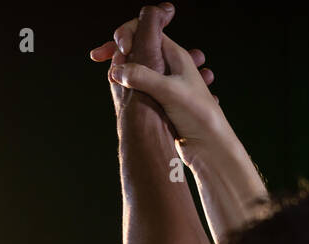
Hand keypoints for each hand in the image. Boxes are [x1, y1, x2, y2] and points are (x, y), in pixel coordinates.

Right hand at [89, 3, 215, 125]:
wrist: (211, 148)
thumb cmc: (199, 117)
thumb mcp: (170, 92)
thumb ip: (143, 77)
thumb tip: (117, 70)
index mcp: (176, 56)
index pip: (146, 30)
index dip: (128, 33)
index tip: (118, 48)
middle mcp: (170, 66)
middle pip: (138, 46)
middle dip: (118, 48)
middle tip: (98, 56)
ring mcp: (164, 83)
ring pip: (136, 66)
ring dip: (120, 66)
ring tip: (108, 75)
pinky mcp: (160, 100)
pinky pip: (137, 84)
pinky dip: (125, 83)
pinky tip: (116, 89)